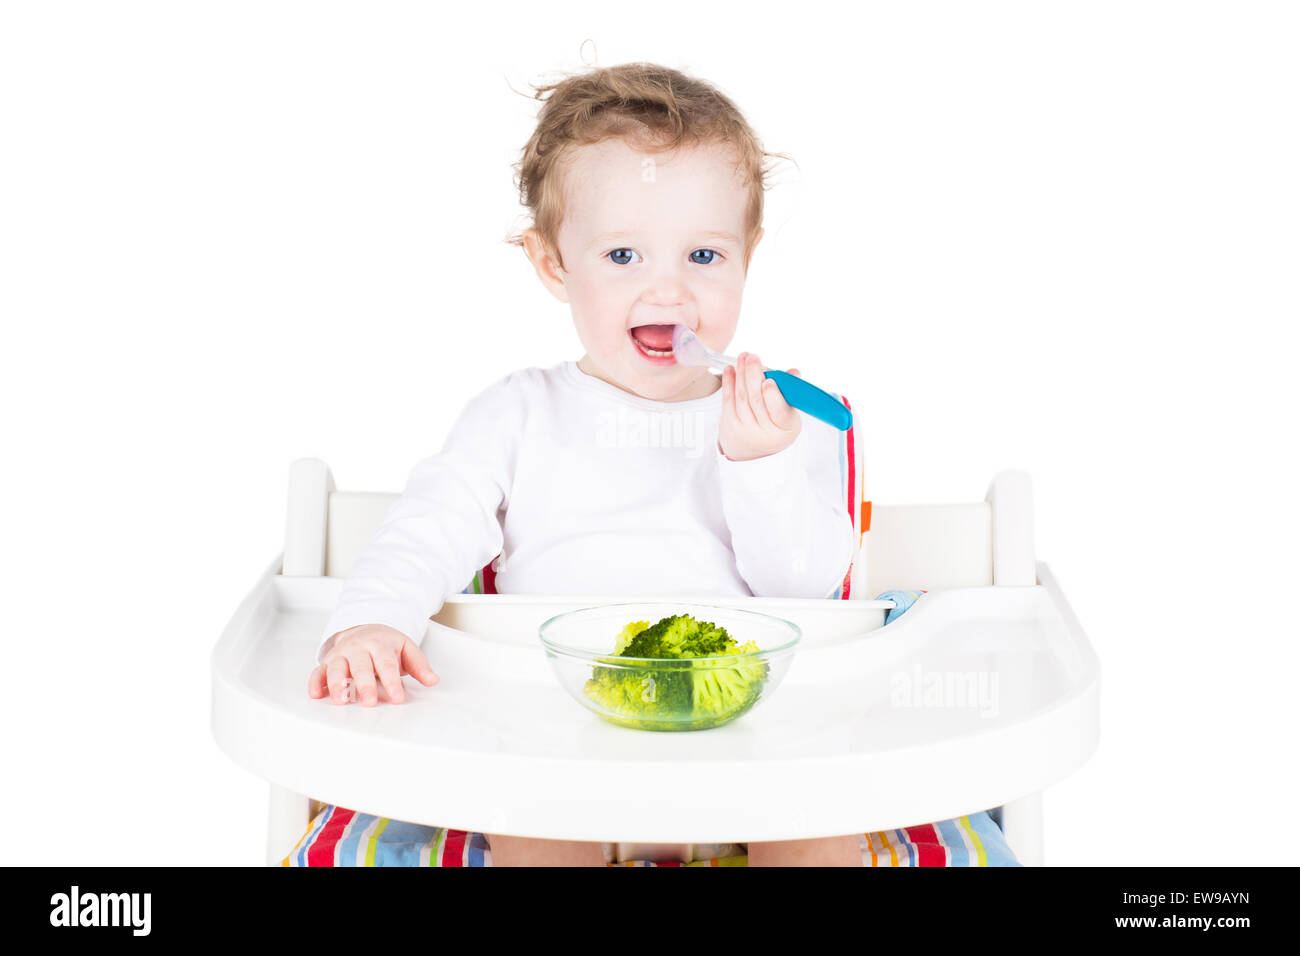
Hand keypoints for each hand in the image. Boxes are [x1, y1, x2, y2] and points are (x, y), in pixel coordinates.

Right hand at [307, 623, 438, 705]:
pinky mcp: (327, 662)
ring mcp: (341, 655)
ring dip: (337, 685)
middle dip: (364, 684)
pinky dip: (316, 683)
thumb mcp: (406, 648)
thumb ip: (419, 665)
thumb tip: (433, 680)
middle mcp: (358, 648)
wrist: (364, 627)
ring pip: (336, 668)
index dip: (391, 682)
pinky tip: (316, 695)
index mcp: (379, 644)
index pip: (386, 665)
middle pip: (361, 666)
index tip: (397, 698)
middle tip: (369, 702)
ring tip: (341, 701)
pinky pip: (318, 672)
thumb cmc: (386, 643)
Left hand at [717, 352, 801, 461]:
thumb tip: (794, 372)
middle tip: (753, 358)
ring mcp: (744, 429)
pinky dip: (728, 382)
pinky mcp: (729, 424)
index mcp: (784, 428)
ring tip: (743, 357)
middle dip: (753, 375)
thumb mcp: (789, 412)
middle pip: (756, 400)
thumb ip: (790, 391)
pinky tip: (730, 369)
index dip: (772, 396)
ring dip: (741, 374)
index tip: (769, 380)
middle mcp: (763, 432)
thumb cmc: (776, 425)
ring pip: (741, 397)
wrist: (752, 450)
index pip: (778, 412)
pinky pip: (728, 400)